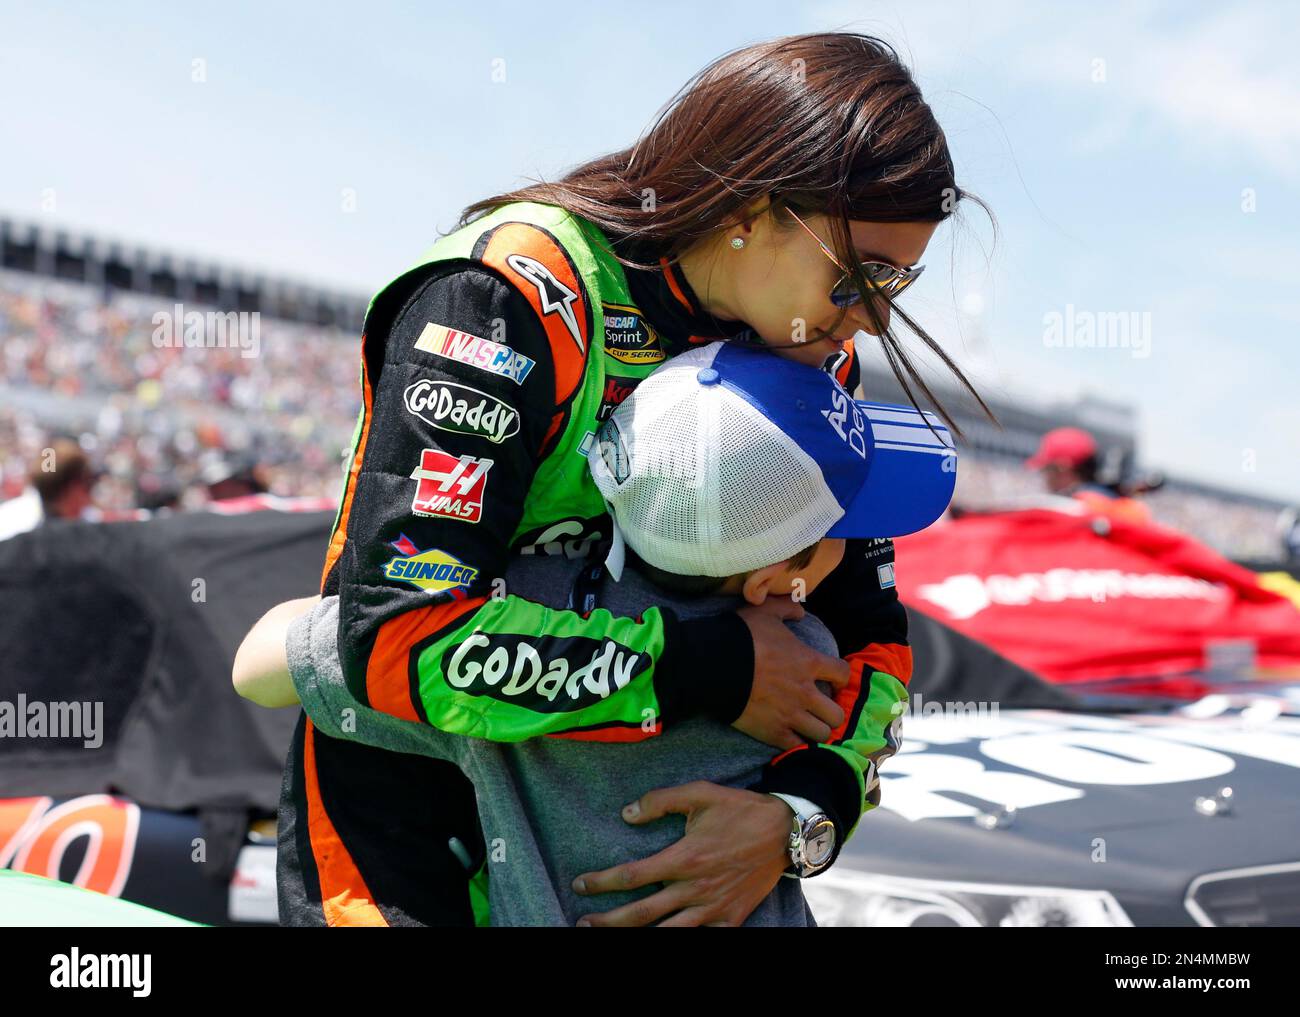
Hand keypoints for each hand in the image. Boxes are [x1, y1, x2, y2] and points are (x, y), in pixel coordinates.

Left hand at [572, 782, 791, 926]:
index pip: (632, 876)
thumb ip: (661, 800)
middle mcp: (695, 888)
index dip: (601, 883)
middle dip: (608, 921)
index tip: (580, 885)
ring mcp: (714, 907)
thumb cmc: (740, 809)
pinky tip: (664, 936)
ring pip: (668, 933)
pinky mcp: (731, 918)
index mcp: (684, 858)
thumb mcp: (700, 793)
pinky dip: (680, 939)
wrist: (786, 830)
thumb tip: (627, 814)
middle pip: (641, 913)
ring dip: (636, 936)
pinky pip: (702, 937)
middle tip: (583, 923)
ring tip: (612, 936)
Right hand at [733, 598, 849, 749]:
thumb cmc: (742, 636)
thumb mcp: (765, 611)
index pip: (843, 674)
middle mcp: (805, 692)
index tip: (832, 680)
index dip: (840, 677)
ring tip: (808, 724)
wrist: (713, 665)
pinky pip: (797, 746)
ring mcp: (790, 715)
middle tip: (821, 707)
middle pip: (837, 714)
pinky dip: (796, 742)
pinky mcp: (772, 732)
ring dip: (817, 729)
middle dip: (831, 711)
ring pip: (822, 734)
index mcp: (808, 662)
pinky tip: (789, 734)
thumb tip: (800, 612)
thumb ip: (787, 608)